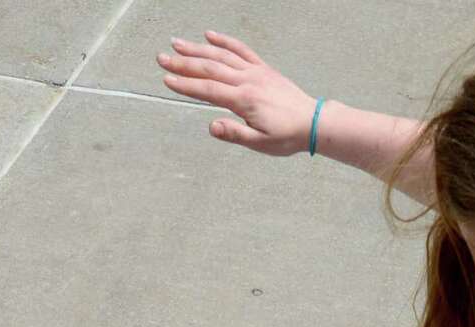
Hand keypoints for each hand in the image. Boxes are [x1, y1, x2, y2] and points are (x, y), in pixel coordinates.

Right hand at [157, 32, 317, 155]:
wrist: (312, 122)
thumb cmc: (287, 136)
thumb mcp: (260, 143)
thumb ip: (235, 134)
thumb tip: (211, 126)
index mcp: (244, 100)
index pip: (208, 90)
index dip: (186, 85)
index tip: (166, 80)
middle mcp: (247, 81)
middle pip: (210, 68)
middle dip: (183, 63)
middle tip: (162, 58)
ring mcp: (255, 72)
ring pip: (222, 55)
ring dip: (198, 48)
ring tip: (177, 44)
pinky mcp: (262, 68)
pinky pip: (241, 50)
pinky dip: (225, 41)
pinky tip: (210, 35)